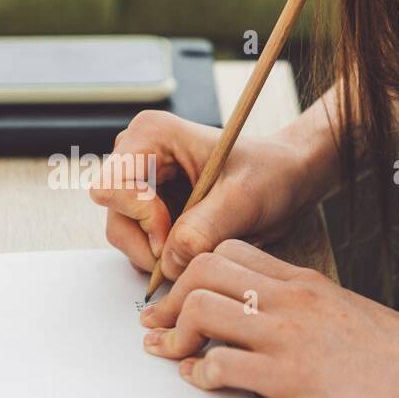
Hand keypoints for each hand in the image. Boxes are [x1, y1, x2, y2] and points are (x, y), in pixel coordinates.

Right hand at [88, 109, 323, 279]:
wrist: (287, 179)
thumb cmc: (272, 173)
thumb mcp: (245, 199)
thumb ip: (205, 228)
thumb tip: (168, 262)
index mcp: (152, 134)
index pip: (111, 187)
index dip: (140, 218)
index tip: (175, 234)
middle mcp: (138, 155)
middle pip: (115, 217)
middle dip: (149, 244)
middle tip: (190, 252)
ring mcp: (141, 182)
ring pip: (125, 235)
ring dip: (159, 253)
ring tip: (201, 244)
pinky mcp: (149, 206)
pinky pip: (140, 244)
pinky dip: (165, 255)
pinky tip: (197, 243)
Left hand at [138, 240, 398, 397]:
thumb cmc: (396, 351)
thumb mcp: (343, 309)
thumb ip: (302, 304)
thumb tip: (263, 317)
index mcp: (301, 281)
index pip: (227, 251)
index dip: (191, 273)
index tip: (180, 299)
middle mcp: (289, 298)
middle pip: (202, 270)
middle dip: (169, 300)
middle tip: (158, 328)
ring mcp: (288, 335)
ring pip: (203, 308)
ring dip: (176, 336)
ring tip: (174, 356)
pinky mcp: (290, 376)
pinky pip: (222, 364)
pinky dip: (200, 374)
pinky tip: (203, 381)